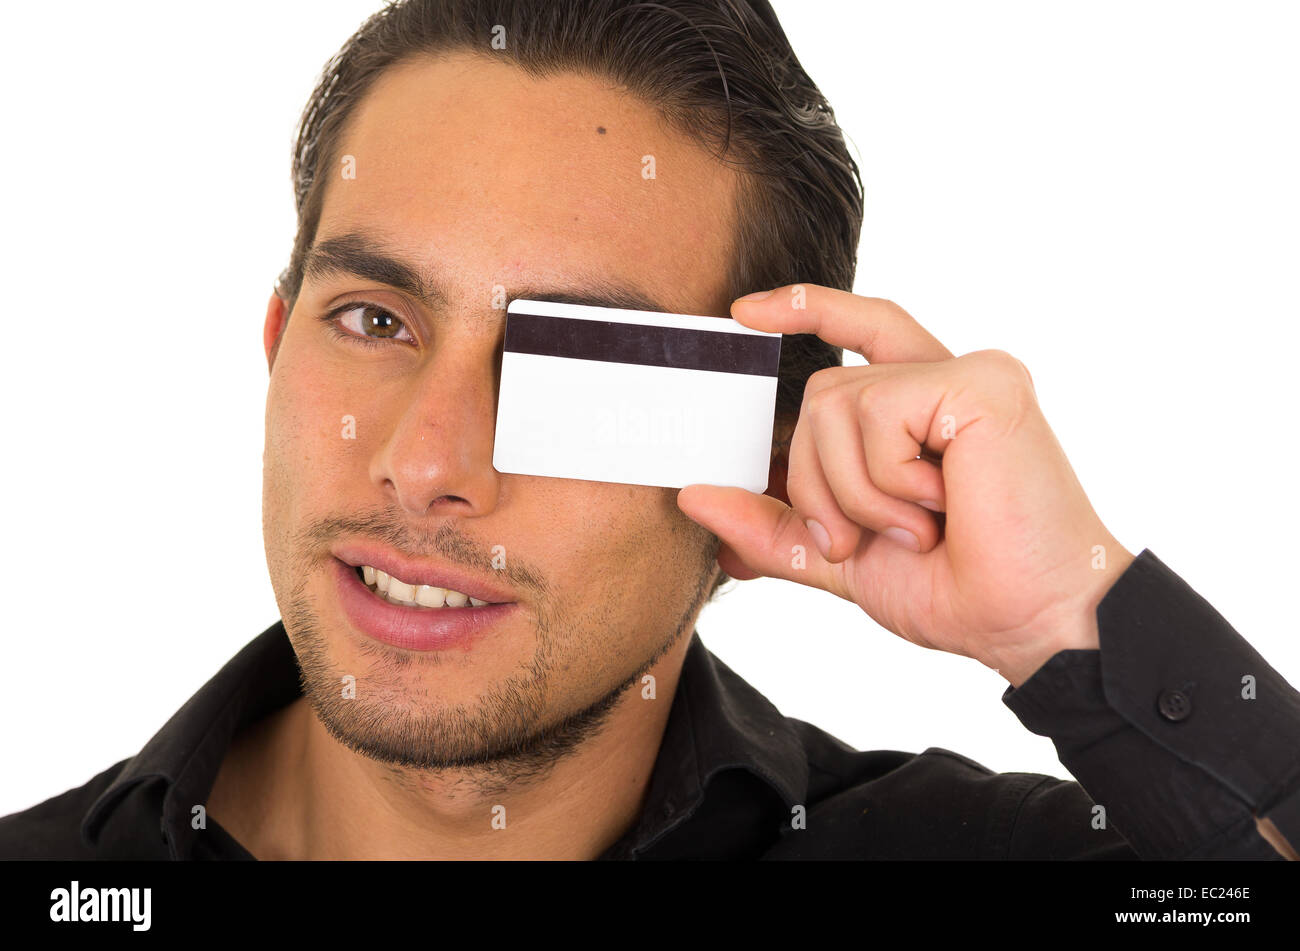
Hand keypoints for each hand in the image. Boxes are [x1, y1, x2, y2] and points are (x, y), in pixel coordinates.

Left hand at [677, 284, 1134, 686]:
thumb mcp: (840, 554)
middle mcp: (946, 379)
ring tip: (915, 529)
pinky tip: (936, 508)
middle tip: (862, 539)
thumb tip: (693, 496)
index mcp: (922, 410)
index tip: (743, 315)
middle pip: (821, 393)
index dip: (804, 309)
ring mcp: (968, 374)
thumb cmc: (956, 588)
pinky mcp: (983, 383)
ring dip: (855, 491)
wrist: (1029, 624)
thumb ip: (771, 523)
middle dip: (816, 481)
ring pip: (836, 402)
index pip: (860, 330)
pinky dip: (886, 480)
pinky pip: (878, 413)